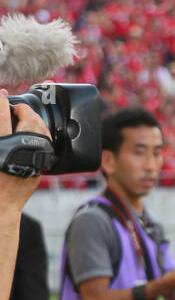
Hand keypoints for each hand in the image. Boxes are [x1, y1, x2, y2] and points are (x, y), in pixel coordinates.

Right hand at [0, 89, 50, 210]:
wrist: (1, 204)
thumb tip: (3, 117)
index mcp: (1, 148)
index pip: (1, 118)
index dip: (1, 103)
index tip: (1, 95)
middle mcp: (19, 151)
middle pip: (29, 121)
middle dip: (24, 110)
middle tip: (16, 107)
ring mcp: (34, 158)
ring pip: (41, 130)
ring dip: (34, 119)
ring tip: (26, 116)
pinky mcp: (42, 165)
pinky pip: (45, 142)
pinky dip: (41, 133)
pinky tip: (36, 130)